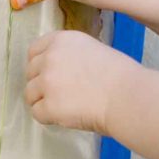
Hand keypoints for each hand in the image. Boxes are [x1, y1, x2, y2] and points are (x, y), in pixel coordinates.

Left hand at [24, 30, 139, 132]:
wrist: (128, 97)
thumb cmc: (120, 75)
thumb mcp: (91, 50)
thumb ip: (69, 55)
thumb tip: (56, 69)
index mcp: (61, 40)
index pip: (34, 50)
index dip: (39, 64)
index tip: (49, 74)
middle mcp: (50, 57)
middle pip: (29, 72)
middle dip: (41, 84)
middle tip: (61, 94)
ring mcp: (47, 81)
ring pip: (30, 94)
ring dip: (43, 101)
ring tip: (64, 107)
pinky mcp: (49, 105)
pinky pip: (37, 113)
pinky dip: (49, 118)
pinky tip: (66, 116)